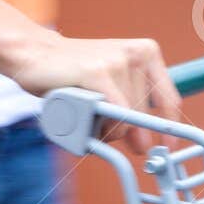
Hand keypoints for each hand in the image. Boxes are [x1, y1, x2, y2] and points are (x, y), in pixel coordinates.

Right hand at [2, 31, 179, 153]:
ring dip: (105, 129)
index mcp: (146, 53)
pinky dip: (99, 125)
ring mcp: (117, 61)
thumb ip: (130, 113)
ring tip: (83, 112)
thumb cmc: (72, 75)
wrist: (33, 53)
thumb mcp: (111, 89)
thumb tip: (144, 146)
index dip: (169, 130)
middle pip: (142, 115)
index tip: (168, 150)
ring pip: (126, 119)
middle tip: (98, 125)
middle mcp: (136, 54)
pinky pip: (113, 114)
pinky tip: (84, 116)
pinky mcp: (97, 72)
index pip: (169, 100)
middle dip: (123, 132)